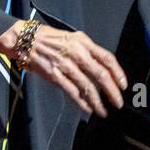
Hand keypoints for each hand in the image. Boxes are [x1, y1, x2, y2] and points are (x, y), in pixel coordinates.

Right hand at [0, 20, 126, 116]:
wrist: (25, 39)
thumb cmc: (49, 38)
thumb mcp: (72, 38)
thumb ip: (87, 51)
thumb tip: (101, 68)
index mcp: (83, 42)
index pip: (107, 58)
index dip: (118, 73)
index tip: (123, 85)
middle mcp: (77, 53)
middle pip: (101, 74)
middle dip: (112, 91)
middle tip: (118, 103)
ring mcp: (65, 64)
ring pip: (87, 86)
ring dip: (98, 101)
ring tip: (103, 111)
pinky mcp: (54, 75)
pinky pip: (72, 91)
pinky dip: (82, 102)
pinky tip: (88, 108)